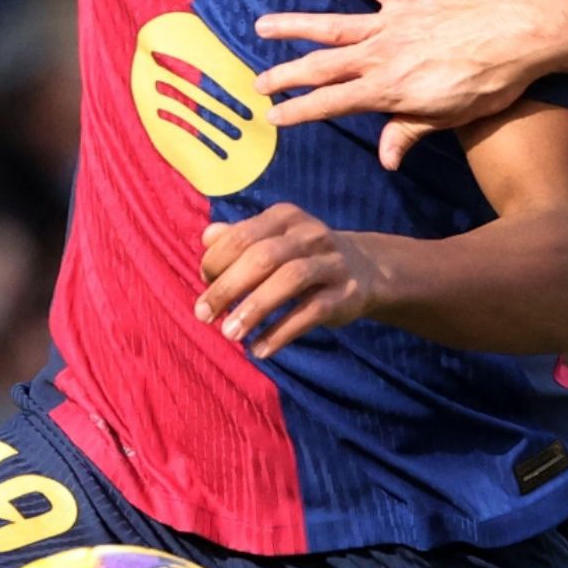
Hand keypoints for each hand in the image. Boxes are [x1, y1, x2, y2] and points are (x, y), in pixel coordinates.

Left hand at [196, 203, 385, 359]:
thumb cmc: (302, 255)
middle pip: (263, 257)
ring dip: (255, 308)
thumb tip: (206, 237)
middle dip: (228, 287)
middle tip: (203, 315)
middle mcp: (310, 235)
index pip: (242, 236)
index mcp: (285, 217)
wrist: (364, 268)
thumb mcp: (272, 239)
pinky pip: (311, 312)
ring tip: (229, 334)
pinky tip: (259, 349)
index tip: (204, 284)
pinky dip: (282, 332)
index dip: (216, 261)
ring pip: (290, 280)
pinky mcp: (346, 294)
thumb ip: (238, 238)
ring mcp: (331, 263)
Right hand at [254, 0, 552, 168]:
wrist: (518, 35)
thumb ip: (410, 133)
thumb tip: (385, 160)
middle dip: (286, 76)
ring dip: (295, 26)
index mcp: (388, 90)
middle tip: (257, 82)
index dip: (299, 111)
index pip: (332, 104)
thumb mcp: (449, 118)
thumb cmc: (489, 83)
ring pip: (333, 24)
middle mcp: (380, 54)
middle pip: (322, 67)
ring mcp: (392, 22)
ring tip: (263, 26)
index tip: (273, 117)